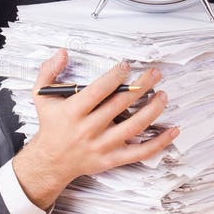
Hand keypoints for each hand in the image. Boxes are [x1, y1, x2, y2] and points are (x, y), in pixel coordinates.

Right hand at [12, 49, 179, 208]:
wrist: (51, 160)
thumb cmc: (51, 126)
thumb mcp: (41, 96)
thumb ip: (49, 72)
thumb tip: (62, 53)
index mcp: (72, 112)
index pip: (99, 91)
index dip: (115, 76)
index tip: (127, 65)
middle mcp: (88, 129)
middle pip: (121, 104)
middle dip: (141, 86)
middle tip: (154, 74)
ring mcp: (102, 146)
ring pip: (134, 126)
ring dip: (153, 109)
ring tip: (163, 95)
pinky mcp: (112, 159)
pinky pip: (140, 152)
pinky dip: (159, 142)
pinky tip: (172, 130)